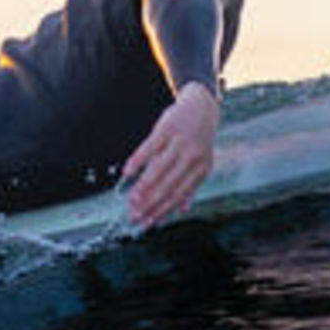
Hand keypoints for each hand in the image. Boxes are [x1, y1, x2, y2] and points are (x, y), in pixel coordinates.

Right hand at [121, 82, 220, 227]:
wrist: (202, 107)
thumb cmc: (197, 139)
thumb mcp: (200, 162)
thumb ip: (191, 186)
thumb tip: (182, 210)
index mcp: (202, 169)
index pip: (179, 195)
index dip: (162, 210)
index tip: (146, 222)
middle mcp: (193, 157)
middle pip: (168, 185)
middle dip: (150, 203)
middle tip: (134, 215)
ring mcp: (180, 142)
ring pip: (158, 169)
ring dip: (143, 187)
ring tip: (131, 199)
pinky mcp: (167, 129)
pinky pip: (149, 148)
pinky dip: (137, 161)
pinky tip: (127, 172)